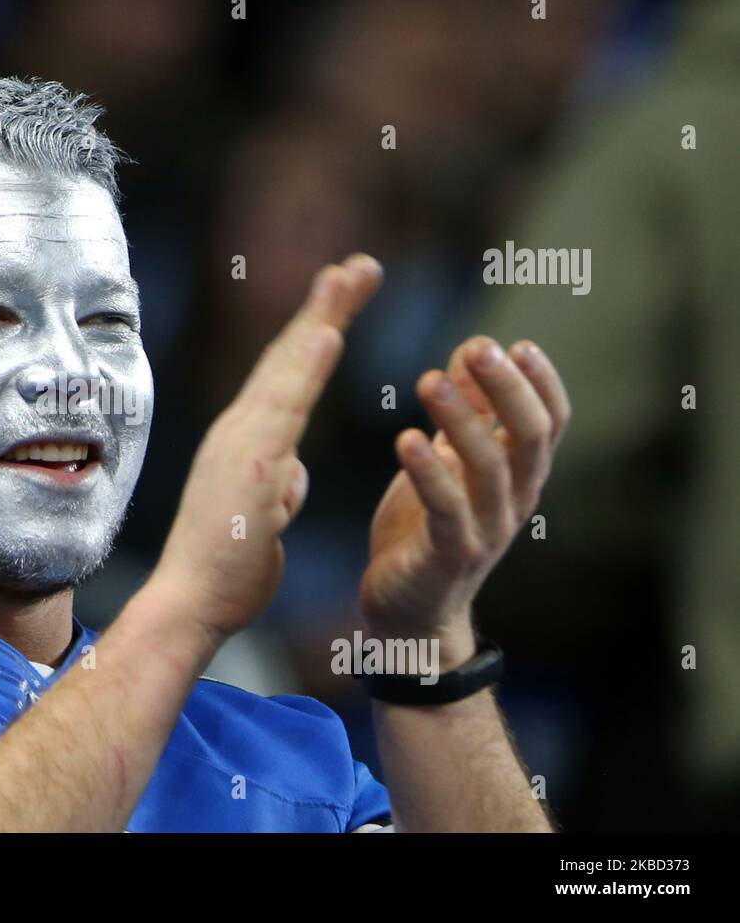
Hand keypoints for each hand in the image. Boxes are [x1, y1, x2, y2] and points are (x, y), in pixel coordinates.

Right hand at [152, 255, 381, 641]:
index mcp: (248, 441)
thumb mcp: (266, 519)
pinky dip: (306, 367)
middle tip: (360, 265)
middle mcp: (240, 431)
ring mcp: (241, 444)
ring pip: (285, 370)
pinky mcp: (248, 466)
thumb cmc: (226, 568)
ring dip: (319, 318)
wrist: (190, 605)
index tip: (346, 296)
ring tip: (349, 278)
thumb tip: (292, 471)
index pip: (289, 376)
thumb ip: (279, 487)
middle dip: (324, 306)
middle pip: (287, 357)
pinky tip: (328, 334)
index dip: (317, 331)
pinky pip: (284, 408)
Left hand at [359, 337, 570, 664]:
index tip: (517, 344)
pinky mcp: (448, 555)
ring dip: (461, 419)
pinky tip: (406, 439)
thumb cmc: (427, 530)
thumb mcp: (449, 462)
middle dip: (508, 389)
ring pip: (489, 468)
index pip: (550, 423)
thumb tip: (473, 348)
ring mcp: (486, 530)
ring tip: (427, 380)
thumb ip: (466, 411)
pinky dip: (428, 473)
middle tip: (481, 348)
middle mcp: (513, 501)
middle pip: (529, 437)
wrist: (410, 613)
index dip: (541, 383)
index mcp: (519, 477)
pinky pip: (445, 509)